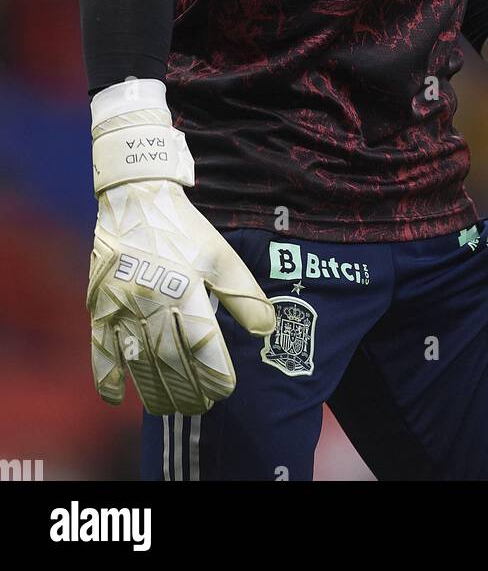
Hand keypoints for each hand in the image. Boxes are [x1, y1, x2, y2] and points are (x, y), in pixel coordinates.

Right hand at [87, 78, 273, 414]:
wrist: (135, 197)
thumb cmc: (183, 228)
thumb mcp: (220, 255)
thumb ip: (243, 294)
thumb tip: (267, 330)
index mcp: (184, 285)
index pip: (201, 342)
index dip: (215, 371)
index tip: (226, 389)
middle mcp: (150, 298)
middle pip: (170, 359)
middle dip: (188, 389)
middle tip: (202, 408)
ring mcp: (121, 304)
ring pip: (138, 360)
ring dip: (154, 390)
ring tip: (171, 409)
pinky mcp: (100, 305)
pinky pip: (99, 347)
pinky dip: (106, 376)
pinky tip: (117, 399)